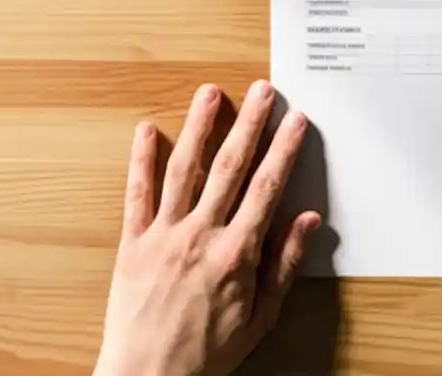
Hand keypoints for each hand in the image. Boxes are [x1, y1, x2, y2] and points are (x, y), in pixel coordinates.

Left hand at [94, 80, 321, 375]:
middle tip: (263, 92)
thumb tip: (309, 220)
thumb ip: (284, 264)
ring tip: (210, 94)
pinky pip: (136, 194)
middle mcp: (200, 236)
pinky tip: (147, 131)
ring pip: (184, 169)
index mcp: (236, 254)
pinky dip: (141, 160)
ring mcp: (162, 236)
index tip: (297, 121)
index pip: (267, 188)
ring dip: (199, 127)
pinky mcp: (132, 244)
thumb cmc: (208, 354)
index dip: (284, 150)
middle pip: (231, 168)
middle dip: (250, 124)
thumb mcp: (262, 317)